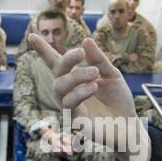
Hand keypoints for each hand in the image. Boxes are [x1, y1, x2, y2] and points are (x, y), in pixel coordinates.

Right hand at [27, 35, 148, 160]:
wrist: (129, 125)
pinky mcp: (73, 120)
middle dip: (66, 59)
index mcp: (75, 78)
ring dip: (75, 75)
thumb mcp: (112, 75)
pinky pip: (69, 104)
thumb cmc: (118, 101)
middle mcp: (68, 91)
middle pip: (57, 72)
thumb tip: (85, 40)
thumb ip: (98, 60)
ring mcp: (69, 106)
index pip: (56, 62)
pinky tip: (94, 86)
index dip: (44, 50)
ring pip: (59, 87)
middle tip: (81, 52)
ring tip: (94, 72)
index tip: (32, 35)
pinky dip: (80, 92)